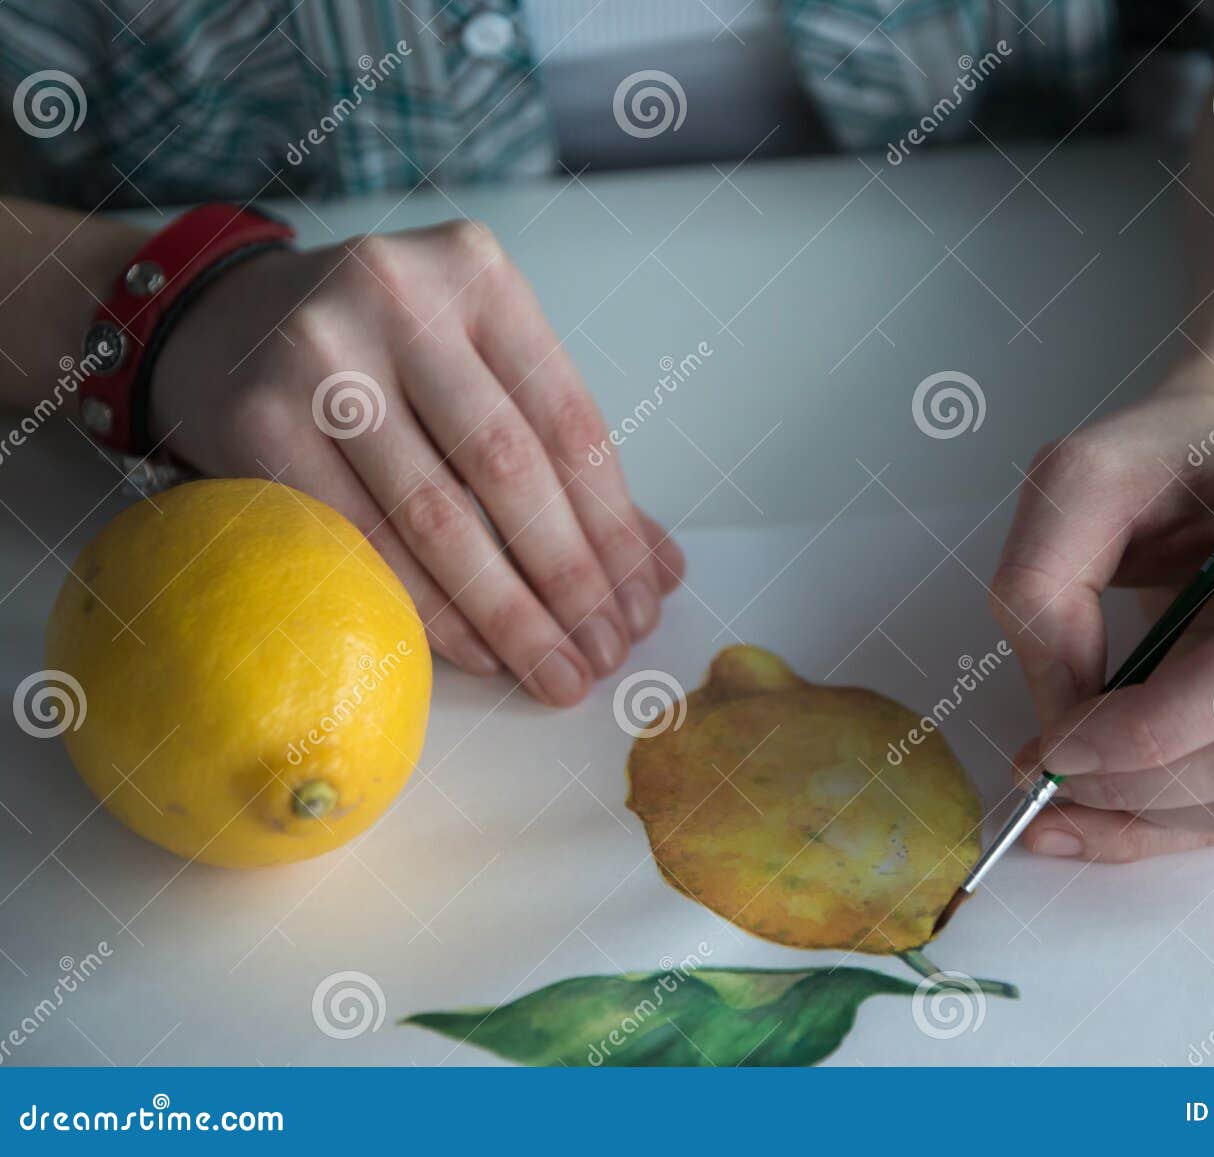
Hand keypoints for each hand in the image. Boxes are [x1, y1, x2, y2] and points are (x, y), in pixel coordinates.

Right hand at [150, 220, 684, 705]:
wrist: (226, 326)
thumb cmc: (390, 360)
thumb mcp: (481, 371)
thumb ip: (565, 460)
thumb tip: (659, 573)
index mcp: (477, 274)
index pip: (569, 420)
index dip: (614, 526)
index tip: (642, 605)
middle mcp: (400, 297)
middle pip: (509, 468)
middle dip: (571, 578)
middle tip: (606, 655)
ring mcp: (321, 356)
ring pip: (437, 516)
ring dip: (509, 612)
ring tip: (556, 671)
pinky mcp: (260, 421)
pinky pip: (364, 541)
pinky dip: (429, 609)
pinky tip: (480, 653)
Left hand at [989, 390, 1213, 860]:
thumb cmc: (1157, 462)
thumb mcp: (1070, 483)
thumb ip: (1040, 585)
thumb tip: (1064, 715)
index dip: (1147, 731)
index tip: (1055, 741)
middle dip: (1138, 783)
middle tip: (1044, 766)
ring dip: (1150, 814)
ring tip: (1066, 779)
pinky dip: (1171, 824)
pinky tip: (1104, 805)